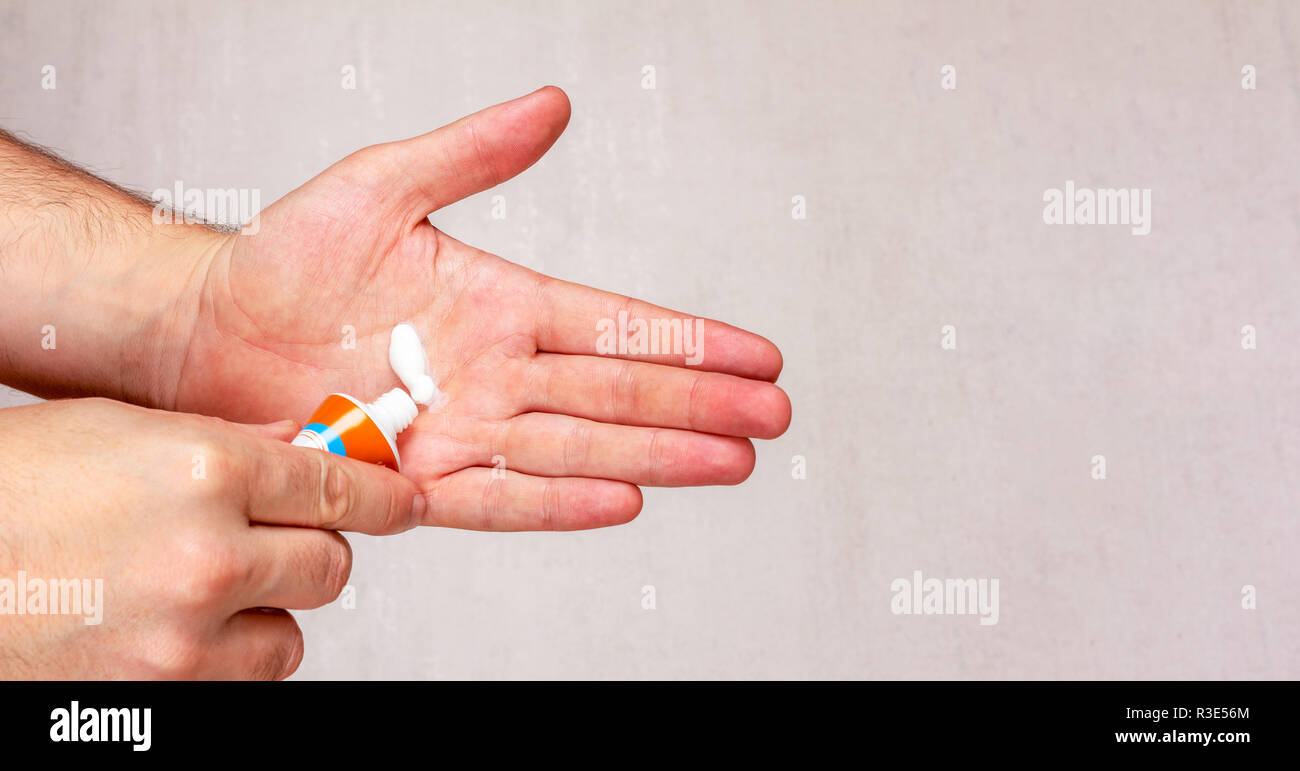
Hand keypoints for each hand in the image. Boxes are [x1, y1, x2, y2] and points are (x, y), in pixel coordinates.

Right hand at [0, 398, 419, 678]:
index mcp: (201, 469)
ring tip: (203, 591)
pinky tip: (176, 630)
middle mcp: (206, 555)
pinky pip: (244, 682)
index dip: (382, 495)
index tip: (403, 502)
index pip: (337, 486)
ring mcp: (184, 637)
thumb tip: (298, 461)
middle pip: (328, 564)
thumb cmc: (7, 494)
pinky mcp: (163, 697)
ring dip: (266, 614)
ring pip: (292, 635)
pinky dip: (227, 659)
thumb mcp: (119, 435)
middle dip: (310, 552)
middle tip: (274, 542)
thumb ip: (221, 451)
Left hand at [170, 87, 790, 530]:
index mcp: (502, 303)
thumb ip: (472, 154)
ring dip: (659, 453)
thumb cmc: (287, 257)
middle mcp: (497, 371)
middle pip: (618, 391)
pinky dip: (562, 500)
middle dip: (701, 405)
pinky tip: (627, 500)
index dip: (691, 341)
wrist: (206, 330)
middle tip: (773, 420)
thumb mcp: (382, 184)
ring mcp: (463, 428)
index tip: (758, 355)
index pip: (617, 324)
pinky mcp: (416, 479)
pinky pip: (501, 496)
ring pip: (580, 444)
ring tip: (730, 462)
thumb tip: (553, 106)